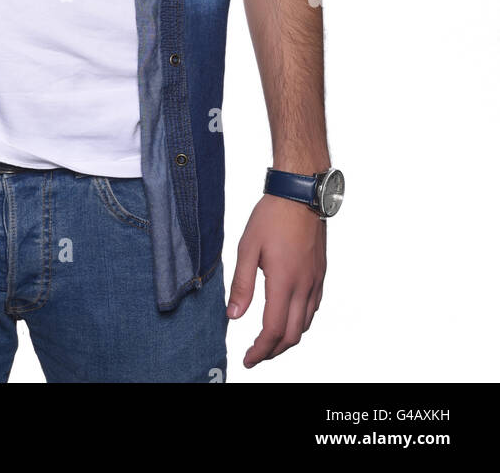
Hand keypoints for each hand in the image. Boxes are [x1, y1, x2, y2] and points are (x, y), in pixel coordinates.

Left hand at [226, 194, 326, 367]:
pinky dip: (300, 321)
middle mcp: (304, 286)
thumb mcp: (248, 247)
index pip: (273, 330)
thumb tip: (233, 316)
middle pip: (292, 335)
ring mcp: (315, 280)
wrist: (300, 193)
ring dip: (287, 338)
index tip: (247, 359)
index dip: (260, 351)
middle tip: (255, 354)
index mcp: (284, 282)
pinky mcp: (320, 273)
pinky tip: (288, 316)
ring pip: (305, 324)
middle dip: (273, 351)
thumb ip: (242, 284)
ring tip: (269, 339)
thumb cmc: (272, 216)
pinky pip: (313, 308)